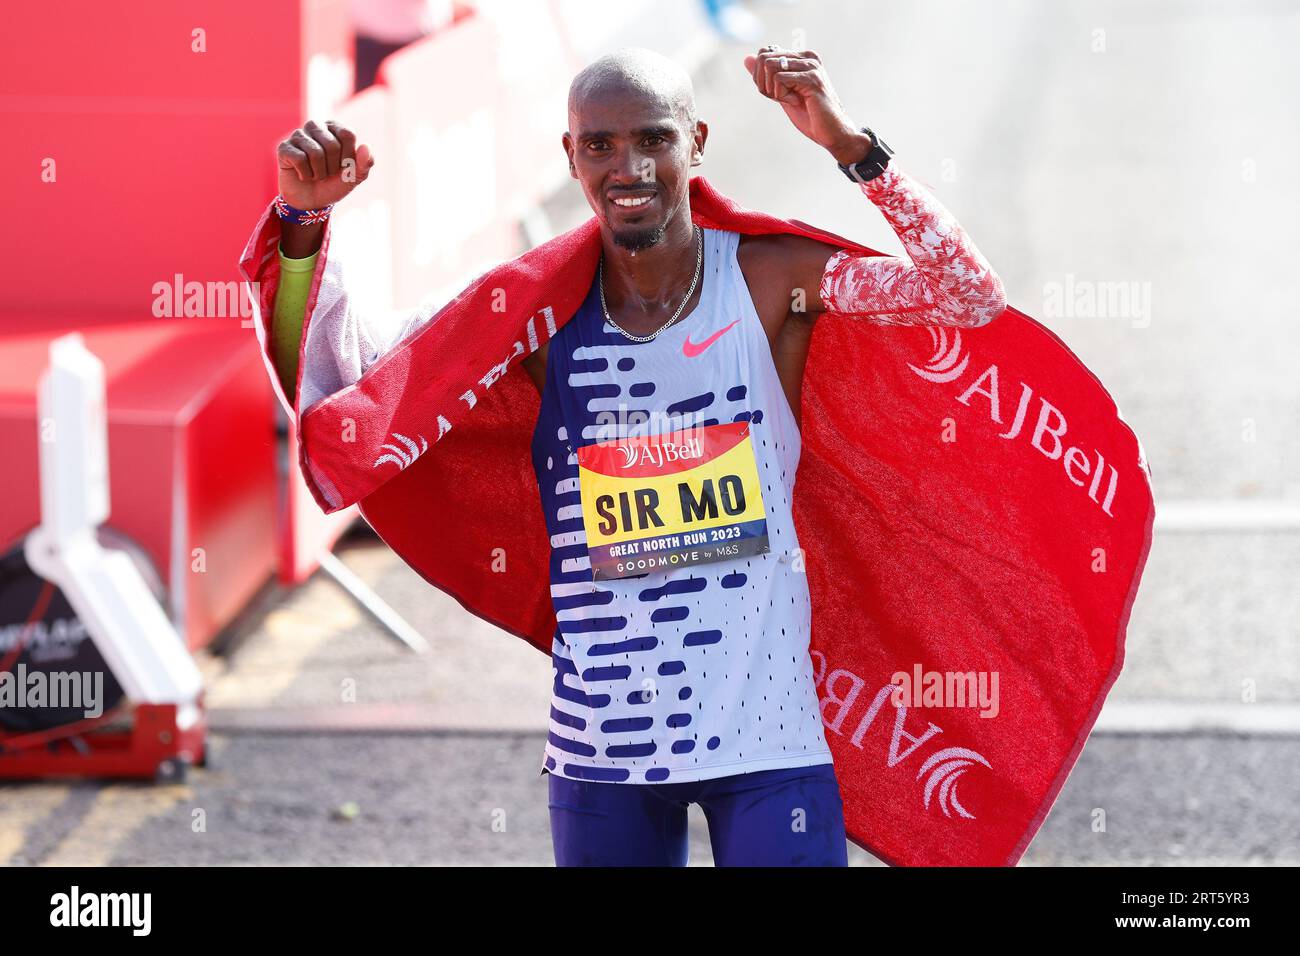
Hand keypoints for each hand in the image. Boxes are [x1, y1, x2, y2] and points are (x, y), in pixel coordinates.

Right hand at [276, 120, 374, 209]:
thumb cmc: (333, 184)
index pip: (347, 135)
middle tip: (327, 173)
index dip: (348, 157)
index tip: (343, 167)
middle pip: (332, 145)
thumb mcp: (354, 177)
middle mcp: (315, 126)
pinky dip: (305, 175)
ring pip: (315, 153)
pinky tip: (302, 175)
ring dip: (319, 173)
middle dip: (333, 168)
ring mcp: (298, 135)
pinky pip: (299, 159)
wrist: (311, 201)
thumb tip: (365, 147)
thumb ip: (365, 164)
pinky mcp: (284, 147)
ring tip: (316, 175)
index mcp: (334, 128)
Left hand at [742, 47, 869, 164]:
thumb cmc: (809, 115)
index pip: (765, 54)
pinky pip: (779, 79)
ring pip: (769, 67)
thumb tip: (747, 58)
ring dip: (774, 90)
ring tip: (792, 99)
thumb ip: (765, 76)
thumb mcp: (781, 93)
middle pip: (764, 59)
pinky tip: (797, 102)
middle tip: (783, 98)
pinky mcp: (811, 78)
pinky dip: (782, 95)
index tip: (778, 92)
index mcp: (801, 57)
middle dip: (765, 84)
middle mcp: (807, 56)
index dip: (762, 77)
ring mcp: (810, 66)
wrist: (831, 132)